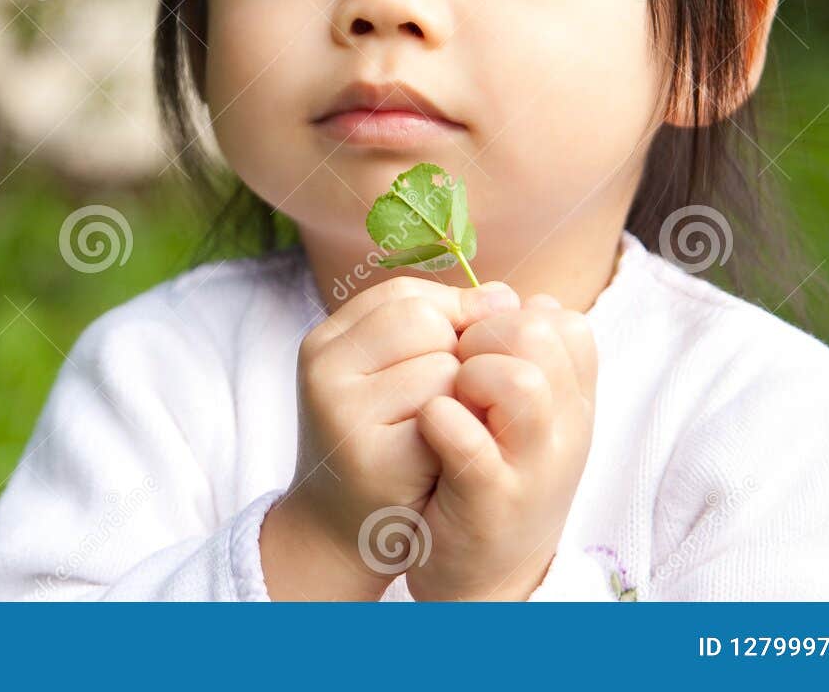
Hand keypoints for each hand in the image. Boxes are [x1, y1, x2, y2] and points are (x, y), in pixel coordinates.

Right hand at [260, 277, 516, 599]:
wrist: (344, 534)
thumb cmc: (384, 447)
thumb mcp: (392, 376)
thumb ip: (435, 330)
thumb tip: (505, 294)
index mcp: (327, 341)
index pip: (405, 294)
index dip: (452, 314)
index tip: (468, 351)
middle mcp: (324, 367)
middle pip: (424, 320)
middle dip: (455, 354)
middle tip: (452, 398)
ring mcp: (342, 410)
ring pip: (441, 367)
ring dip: (462, 397)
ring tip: (441, 430)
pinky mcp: (371, 455)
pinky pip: (445, 418)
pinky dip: (457, 435)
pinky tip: (440, 459)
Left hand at [407, 292, 597, 600]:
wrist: (480, 581)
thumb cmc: (490, 484)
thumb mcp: (521, 420)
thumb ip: (523, 359)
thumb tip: (515, 295)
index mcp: (575, 407)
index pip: (566, 324)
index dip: (512, 320)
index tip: (481, 348)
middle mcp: (566, 434)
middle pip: (541, 336)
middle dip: (485, 338)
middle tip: (457, 370)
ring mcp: (533, 471)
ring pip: (521, 382)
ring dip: (469, 376)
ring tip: (444, 400)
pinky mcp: (491, 505)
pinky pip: (471, 443)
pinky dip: (443, 422)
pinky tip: (426, 424)